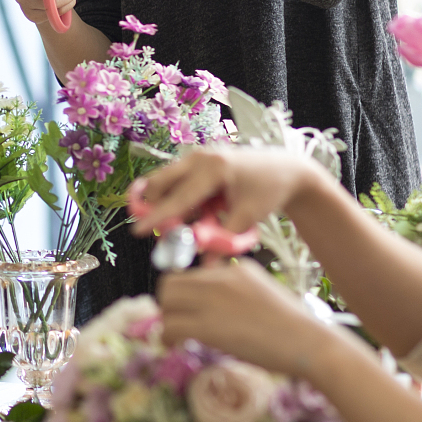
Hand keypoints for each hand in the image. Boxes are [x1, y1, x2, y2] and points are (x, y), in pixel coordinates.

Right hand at [128, 147, 317, 237]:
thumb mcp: (248, 218)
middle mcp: (200, 157)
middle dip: (154, 207)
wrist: (284, 169)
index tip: (137, 231)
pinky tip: (200, 210)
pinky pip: (174, 181)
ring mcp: (196, 156)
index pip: (177, 197)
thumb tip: (205, 265)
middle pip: (159, 183)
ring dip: (166, 203)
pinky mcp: (196, 161)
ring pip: (164, 182)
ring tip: (195, 220)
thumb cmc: (269, 190)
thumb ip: (223, 240)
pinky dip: (177, 198)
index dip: (156, 216)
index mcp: (214, 168)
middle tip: (161, 230)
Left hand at [159, 257, 338, 378]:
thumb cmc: (295, 327)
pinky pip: (170, 326)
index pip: (192, 274)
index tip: (186, 311)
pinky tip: (174, 346)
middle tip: (176, 323)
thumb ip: (237, 293)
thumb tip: (212, 307)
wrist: (309, 342)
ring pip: (166, 303)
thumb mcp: (264, 294)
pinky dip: (167, 338)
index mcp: (236, 269)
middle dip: (169, 305)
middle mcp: (220, 278)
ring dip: (167, 321)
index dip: (184, 295)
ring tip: (175, 337)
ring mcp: (213, 299)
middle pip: (170, 283)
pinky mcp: (208, 324)